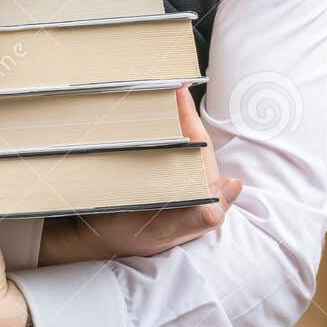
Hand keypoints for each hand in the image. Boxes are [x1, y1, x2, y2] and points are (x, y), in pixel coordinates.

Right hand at [37, 84, 241, 265]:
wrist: (91, 246)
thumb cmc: (127, 237)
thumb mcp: (163, 231)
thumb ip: (200, 215)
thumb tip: (234, 185)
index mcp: (198, 193)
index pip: (198, 145)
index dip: (189, 116)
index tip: (178, 88)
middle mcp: (186, 184)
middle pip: (187, 138)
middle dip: (178, 110)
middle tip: (164, 81)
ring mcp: (168, 180)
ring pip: (172, 141)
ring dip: (165, 118)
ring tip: (153, 92)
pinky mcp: (149, 178)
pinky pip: (156, 148)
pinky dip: (150, 131)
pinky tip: (139, 118)